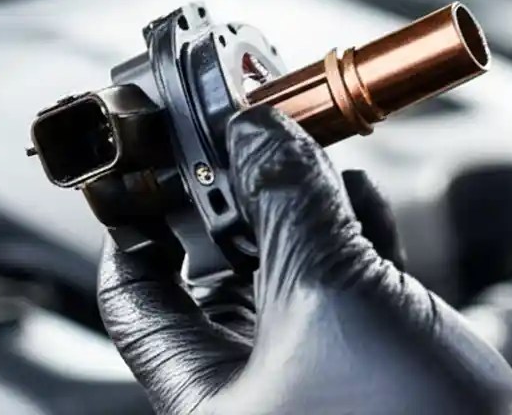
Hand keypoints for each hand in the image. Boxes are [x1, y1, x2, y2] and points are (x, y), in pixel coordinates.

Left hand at [98, 106, 511, 414]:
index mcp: (204, 394)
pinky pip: (349, 280)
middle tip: (238, 122)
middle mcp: (250, 385)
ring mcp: (315, 370)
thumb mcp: (329, 295)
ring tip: (303, 138)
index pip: (136, 291)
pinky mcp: (375, 359)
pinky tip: (360, 186)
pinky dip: (353, 227)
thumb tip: (255, 128)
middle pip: (215, 265)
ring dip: (298, 199)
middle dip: (231, 188)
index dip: (136, 213)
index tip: (152, 147)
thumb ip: (288, 201)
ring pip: (289, 265)